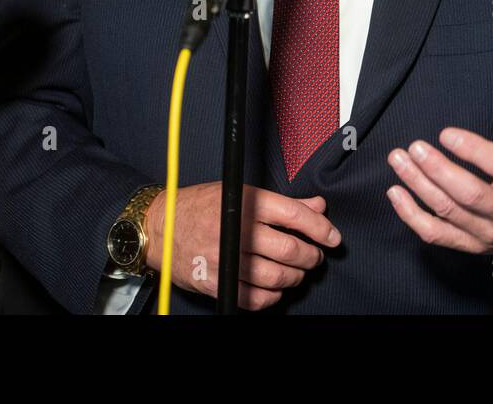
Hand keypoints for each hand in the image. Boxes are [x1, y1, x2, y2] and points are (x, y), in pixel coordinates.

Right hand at [143, 183, 340, 310]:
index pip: (294, 215)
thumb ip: (282, 203)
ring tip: (297, 271)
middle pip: (290, 250)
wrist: (160, 227)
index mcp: (245, 204)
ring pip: (276, 277)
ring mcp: (226, 259)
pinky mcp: (217, 283)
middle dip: (311, 256)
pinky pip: (256, 298)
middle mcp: (237, 231)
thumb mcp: (240, 193)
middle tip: (315, 255)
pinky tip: (275, 287)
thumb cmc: (199, 206)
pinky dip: (273, 296)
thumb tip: (316, 207)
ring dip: (295, 277)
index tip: (332, 237)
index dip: (320, 228)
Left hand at [386, 82, 492, 253]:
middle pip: (469, 195)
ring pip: (448, 212)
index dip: (472, 150)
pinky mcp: (472, 245)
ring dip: (419, 186)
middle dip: (438, 171)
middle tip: (414, 147)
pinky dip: (411, 216)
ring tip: (398, 160)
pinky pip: (436, 235)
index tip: (446, 133)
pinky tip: (395, 193)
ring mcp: (488, 233)